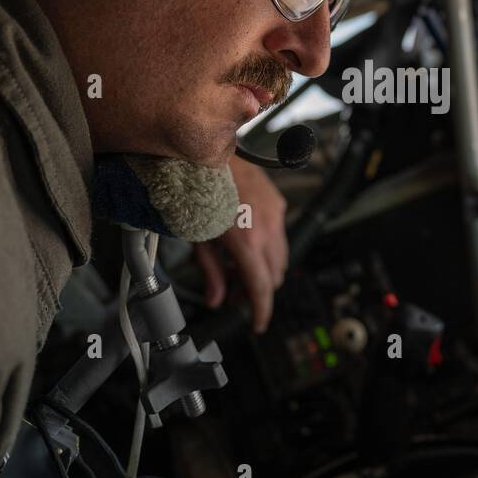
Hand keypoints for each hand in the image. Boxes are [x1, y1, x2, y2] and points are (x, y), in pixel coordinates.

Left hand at [193, 156, 287, 333]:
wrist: (210, 154)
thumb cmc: (198, 190)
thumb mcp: (197, 237)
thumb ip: (210, 271)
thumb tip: (215, 297)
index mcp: (246, 242)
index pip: (262, 288)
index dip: (261, 311)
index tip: (257, 323)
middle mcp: (267, 229)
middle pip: (274, 277)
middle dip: (258, 291)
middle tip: (234, 294)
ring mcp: (275, 215)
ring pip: (280, 258)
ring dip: (263, 270)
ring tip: (236, 269)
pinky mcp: (277, 204)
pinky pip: (279, 236)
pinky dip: (267, 249)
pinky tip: (246, 245)